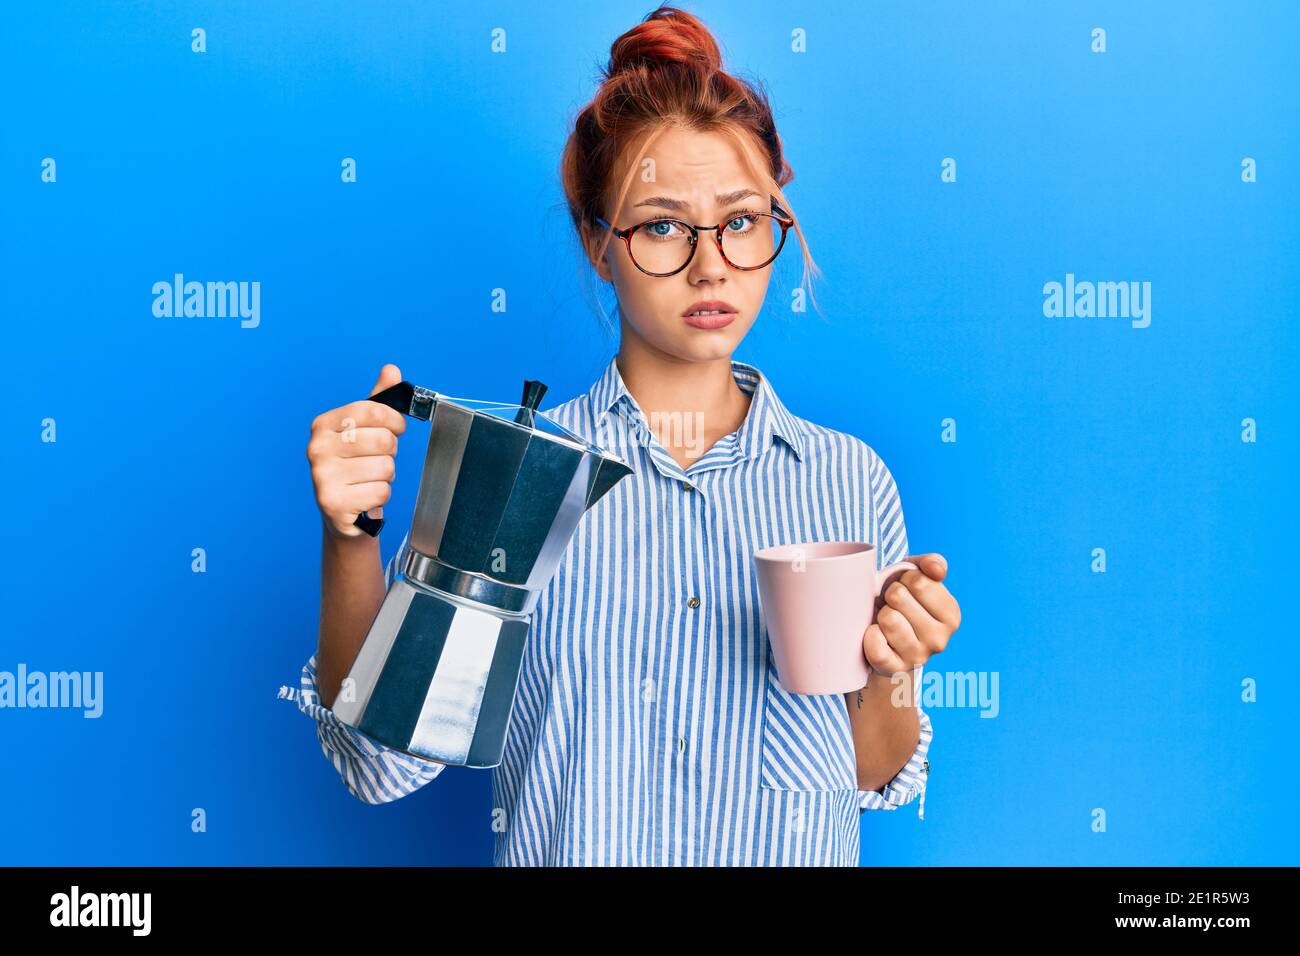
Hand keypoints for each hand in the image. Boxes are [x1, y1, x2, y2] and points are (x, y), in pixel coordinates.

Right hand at [307, 364, 407, 539]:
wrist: (343, 513)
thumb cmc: (356, 467)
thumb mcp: (365, 431)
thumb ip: (378, 401)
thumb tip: (391, 370)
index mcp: (323, 425)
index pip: (373, 410)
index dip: (394, 421)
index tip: (395, 428)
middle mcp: (317, 448)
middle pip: (383, 440)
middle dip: (390, 452)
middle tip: (376, 460)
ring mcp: (322, 476)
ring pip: (385, 467)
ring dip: (386, 476)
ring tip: (368, 479)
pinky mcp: (333, 502)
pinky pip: (381, 491)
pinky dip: (380, 496)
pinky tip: (365, 496)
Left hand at [862, 553, 959, 676]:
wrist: (881, 640)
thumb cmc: (900, 604)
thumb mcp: (916, 577)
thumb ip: (931, 563)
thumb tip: (935, 568)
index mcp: (951, 615)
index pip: (919, 581)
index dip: (904, 580)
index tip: (906, 591)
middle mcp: (940, 640)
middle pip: (899, 596)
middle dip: (889, 595)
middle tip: (892, 607)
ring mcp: (918, 658)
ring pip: (888, 618)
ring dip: (879, 614)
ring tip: (885, 622)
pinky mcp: (894, 669)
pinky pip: (875, 646)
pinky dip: (868, 636)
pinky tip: (876, 637)